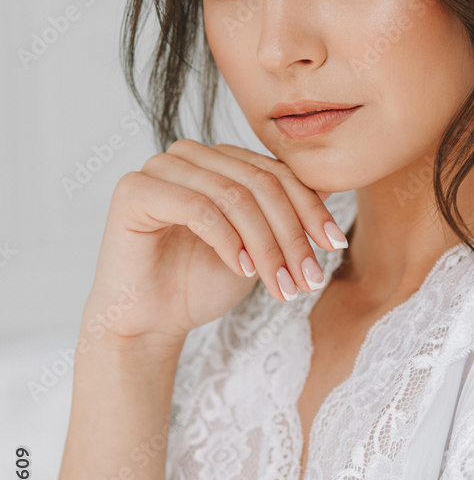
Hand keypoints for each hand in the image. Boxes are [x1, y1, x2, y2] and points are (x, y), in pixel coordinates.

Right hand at [80, 140, 344, 352]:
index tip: (334, 244)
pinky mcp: (134, 191)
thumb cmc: (199, 284)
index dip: (310, 207)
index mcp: (218, 159)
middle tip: (309, 278)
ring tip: (282, 285)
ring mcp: (159, 168)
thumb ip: (284, 212)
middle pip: (259, 182)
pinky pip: (197, 208)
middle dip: (291, 234)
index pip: (275, 171)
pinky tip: (243, 271)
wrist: (149, 324)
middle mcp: (188, 155)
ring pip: (234, 195)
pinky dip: (228, 241)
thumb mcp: (257, 247)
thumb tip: (334, 185)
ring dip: (266, 245)